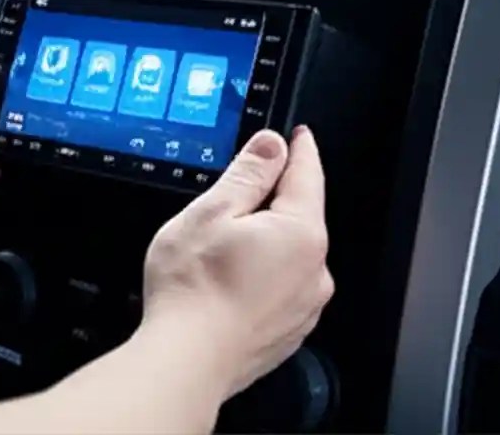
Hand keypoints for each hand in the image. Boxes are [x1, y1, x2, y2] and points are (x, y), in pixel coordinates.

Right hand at [140, 126, 332, 399]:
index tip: (298, 136)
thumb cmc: (193, 290)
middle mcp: (314, 271)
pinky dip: (261, 280)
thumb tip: (273, 146)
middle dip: (271, 202)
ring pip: (289, 256)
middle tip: (230, 201)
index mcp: (302, 232)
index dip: (300, 149)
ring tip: (219, 253)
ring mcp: (304, 307)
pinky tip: (227, 285)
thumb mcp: (212, 212)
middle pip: (299, 217)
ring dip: (265, 245)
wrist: (185, 364)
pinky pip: (281, 290)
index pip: (308, 174)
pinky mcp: (288, 333)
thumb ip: (248, 174)